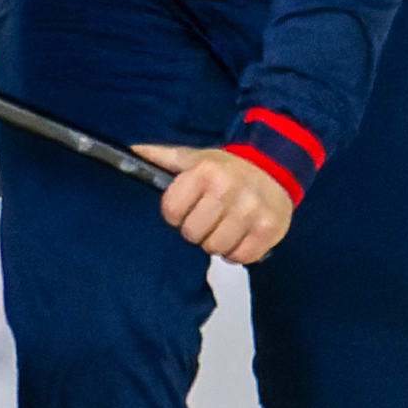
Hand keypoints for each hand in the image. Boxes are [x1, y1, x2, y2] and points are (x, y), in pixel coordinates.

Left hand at [133, 144, 294, 264]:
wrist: (276, 167)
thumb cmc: (228, 168)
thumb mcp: (195, 157)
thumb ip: (162, 157)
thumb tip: (131, 150)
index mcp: (206, 172)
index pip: (171, 211)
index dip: (176, 214)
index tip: (186, 208)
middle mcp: (229, 189)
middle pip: (193, 234)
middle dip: (197, 231)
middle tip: (208, 219)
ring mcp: (251, 209)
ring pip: (216, 248)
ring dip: (218, 243)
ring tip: (224, 226)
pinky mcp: (270, 228)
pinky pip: (242, 256)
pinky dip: (239, 252)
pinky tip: (240, 235)